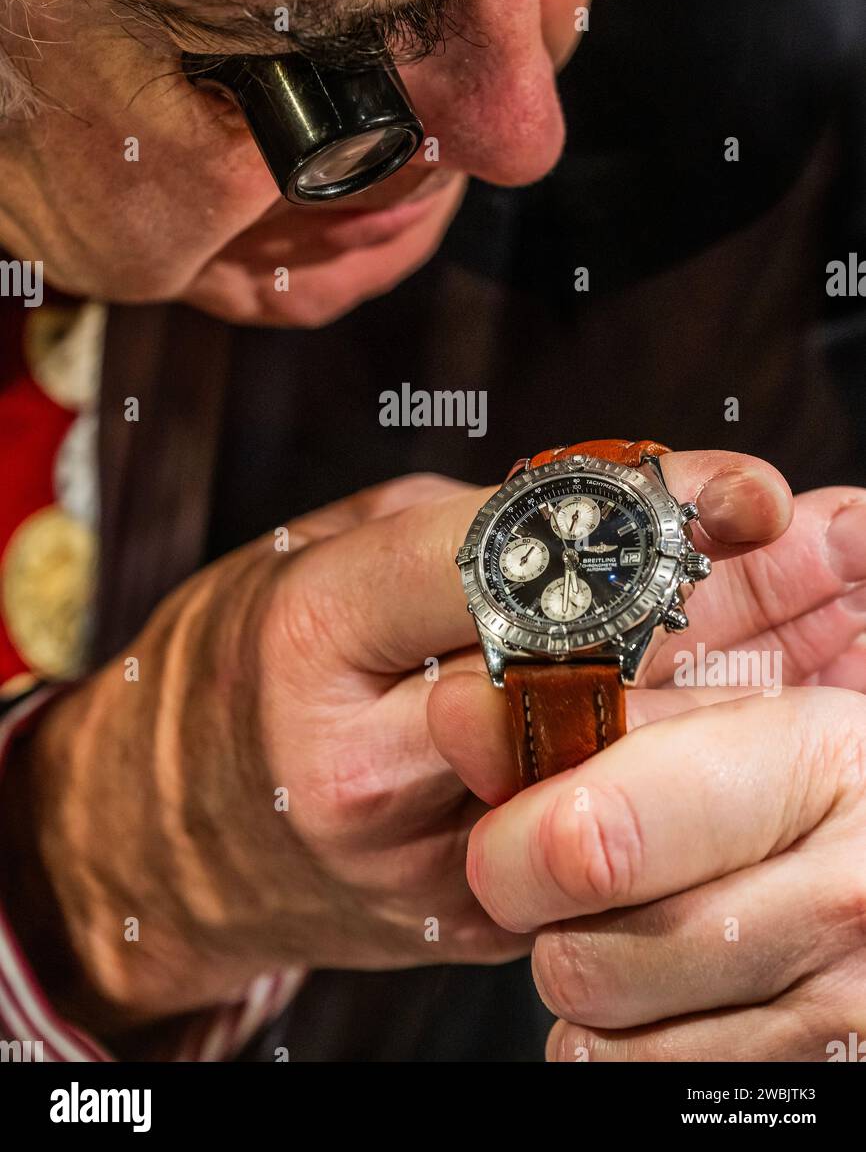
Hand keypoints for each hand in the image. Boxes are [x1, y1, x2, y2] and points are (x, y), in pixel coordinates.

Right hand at [0, 451, 843, 1042]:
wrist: (164, 827)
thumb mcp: (328, 551)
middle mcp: (367, 759)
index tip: (754, 489)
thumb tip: (638, 497)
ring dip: (750, 681)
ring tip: (849, 612)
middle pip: (590, 674)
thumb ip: (473, 527)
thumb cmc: (244, 661)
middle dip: (742, 601)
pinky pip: (607, 826)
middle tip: (848, 543)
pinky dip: (697, 759)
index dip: (645, 516)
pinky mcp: (468, 916)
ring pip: (622, 764)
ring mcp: (421, 856)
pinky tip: (778, 704)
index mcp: (317, 637)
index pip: (503, 561)